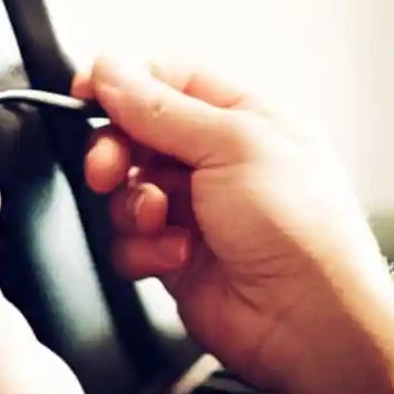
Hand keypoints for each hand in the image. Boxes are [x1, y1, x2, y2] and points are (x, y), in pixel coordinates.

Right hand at [73, 57, 393, 390]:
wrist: (308, 323)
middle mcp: (221, 161)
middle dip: (115, 150)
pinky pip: (130, 241)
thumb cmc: (302, 231)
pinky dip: (143, 249)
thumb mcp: (231, 145)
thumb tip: (111, 70)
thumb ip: (159, 107)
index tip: (85, 93)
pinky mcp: (177, 256)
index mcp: (245, 119)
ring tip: (161, 221)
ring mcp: (198, 210)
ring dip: (134, 206)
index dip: (123, 82)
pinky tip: (176, 257)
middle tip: (107, 169)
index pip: (170, 80)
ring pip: (128, 189)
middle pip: (138, 133)